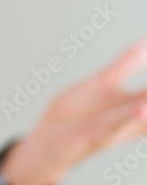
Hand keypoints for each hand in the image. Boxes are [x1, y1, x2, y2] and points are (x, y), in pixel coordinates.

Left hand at [2, 39, 146, 184]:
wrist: (47, 141)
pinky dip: (127, 120)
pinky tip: (140, 111)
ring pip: (141, 121)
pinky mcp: (91, 136)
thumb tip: (146, 43)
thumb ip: (126, 65)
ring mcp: (112, 130)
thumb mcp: (103, 83)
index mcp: (134, 106)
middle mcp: (129, 120)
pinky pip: (112, 129)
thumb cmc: (78, 114)